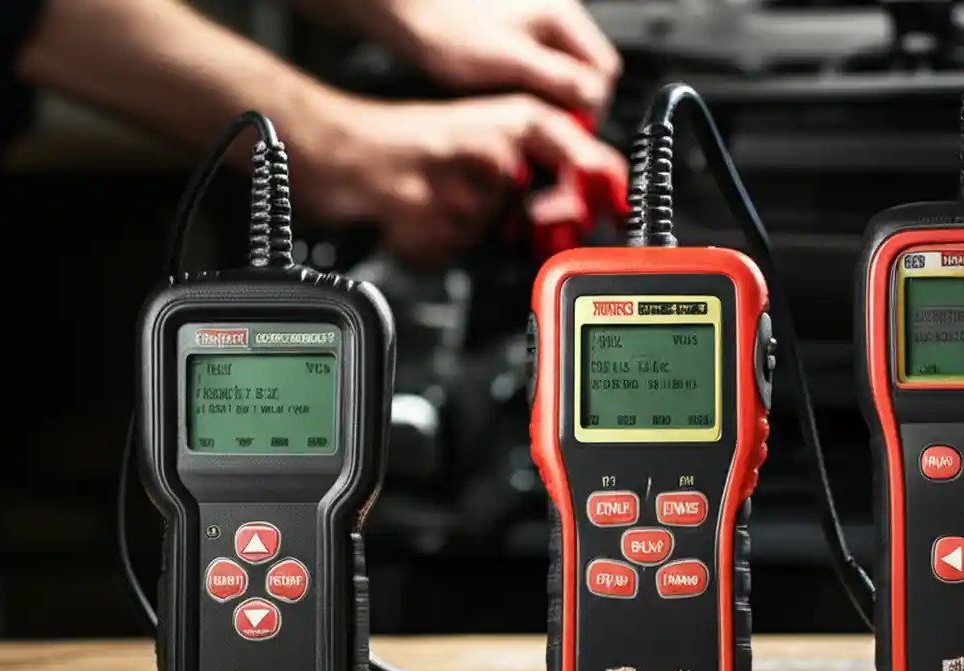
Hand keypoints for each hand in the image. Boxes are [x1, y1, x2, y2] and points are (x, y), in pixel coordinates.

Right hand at [288, 92, 627, 265]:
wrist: (345, 151)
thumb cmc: (413, 143)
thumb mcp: (490, 138)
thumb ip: (541, 169)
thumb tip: (582, 212)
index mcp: (518, 122)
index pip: (588, 160)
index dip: (606, 189)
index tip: (618, 207)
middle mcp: (500, 154)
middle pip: (543, 216)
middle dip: (524, 223)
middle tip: (475, 201)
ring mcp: (469, 195)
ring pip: (497, 239)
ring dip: (472, 232)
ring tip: (437, 200)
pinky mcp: (439, 230)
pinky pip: (459, 255)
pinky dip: (442, 245)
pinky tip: (422, 216)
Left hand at [367, 0, 621, 111]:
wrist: (405, 9)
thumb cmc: (447, 27)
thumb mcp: (506, 60)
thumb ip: (553, 78)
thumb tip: (593, 98)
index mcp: (561, 17)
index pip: (604, 71)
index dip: (593, 104)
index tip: (572, 129)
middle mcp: (554, 19)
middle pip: (586, 74)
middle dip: (571, 104)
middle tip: (548, 128)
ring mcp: (536, 29)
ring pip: (562, 77)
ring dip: (549, 100)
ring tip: (523, 114)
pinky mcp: (515, 42)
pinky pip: (538, 74)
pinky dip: (530, 92)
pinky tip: (508, 102)